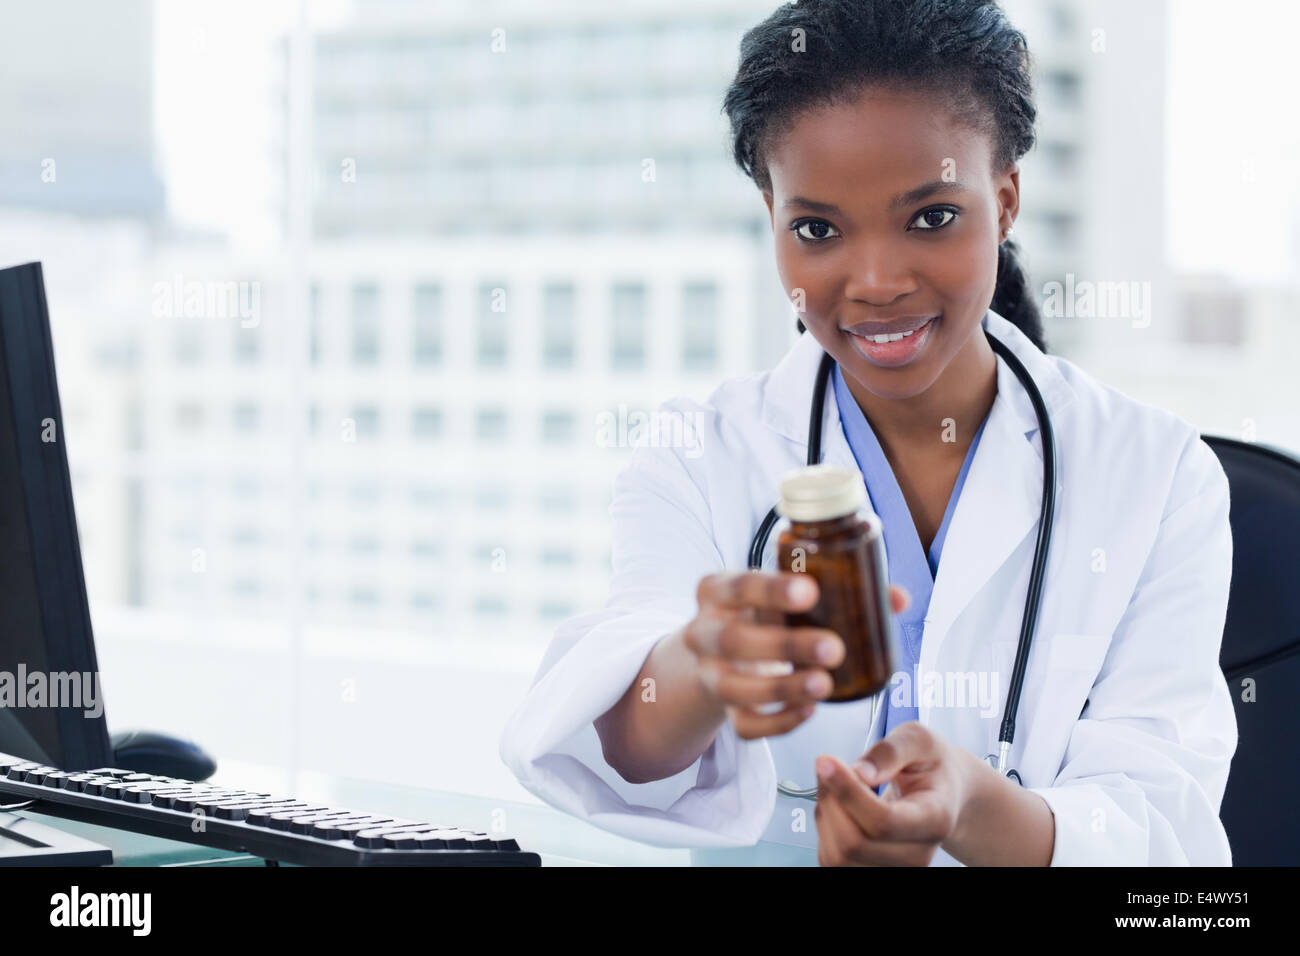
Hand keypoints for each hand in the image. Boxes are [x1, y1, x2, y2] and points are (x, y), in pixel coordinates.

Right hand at [683, 571, 907, 740]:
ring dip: (782, 689)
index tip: (811, 591)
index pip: (737, 586)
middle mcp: (703, 632)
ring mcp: (710, 674)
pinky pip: (743, 726)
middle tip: (834, 648)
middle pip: (731, 640)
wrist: (720, 649)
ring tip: (825, 685)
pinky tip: (809, 711)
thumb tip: (899, 598)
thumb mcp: (785, 593)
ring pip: (733, 688)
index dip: (771, 589)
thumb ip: (840, 590)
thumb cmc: (765, 612)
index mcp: (716, 591)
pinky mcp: (723, 710)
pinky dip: (777, 723)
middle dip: (784, 646)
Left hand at [814, 721, 986, 866]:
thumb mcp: (919, 741)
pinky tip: (839, 803)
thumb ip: (890, 752)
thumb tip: (859, 773)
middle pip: (853, 844)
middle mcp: (917, 855)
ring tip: (838, 783)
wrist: (941, 792)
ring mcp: (894, 868)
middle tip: (831, 766)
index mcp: (935, 819)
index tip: (825, 760)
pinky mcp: (869, 871)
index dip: (847, 792)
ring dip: (825, 813)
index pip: (883, 822)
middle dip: (831, 800)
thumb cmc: (930, 765)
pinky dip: (825, 826)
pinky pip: (830, 857)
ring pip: (837, 856)